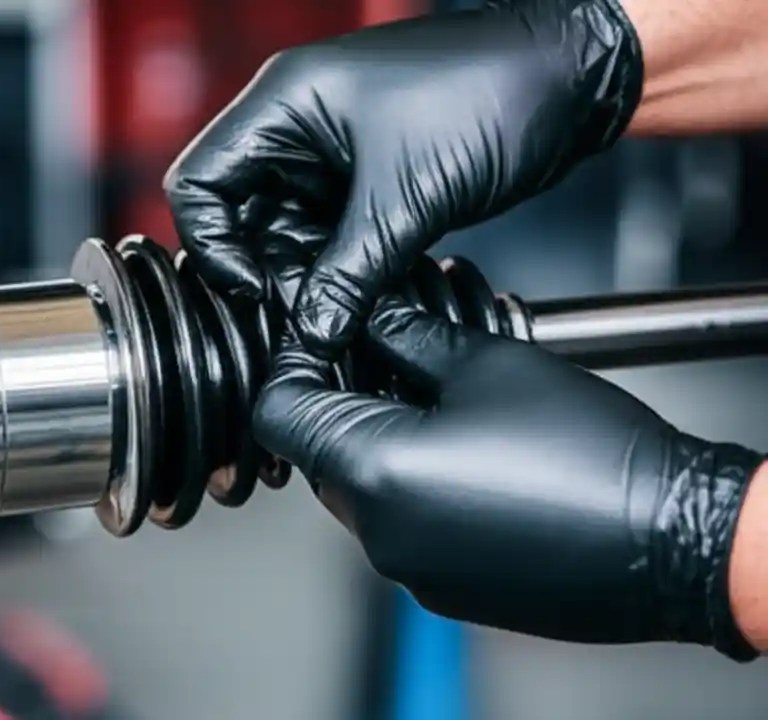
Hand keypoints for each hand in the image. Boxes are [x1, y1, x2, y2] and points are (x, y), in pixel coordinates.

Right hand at [164, 0, 641, 357]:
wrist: (574, 78)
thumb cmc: (492, 89)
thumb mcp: (407, 197)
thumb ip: (349, 273)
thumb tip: (310, 333)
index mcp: (284, 104)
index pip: (198, 181)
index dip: (212, 244)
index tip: (251, 288)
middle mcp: (297, 129)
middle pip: (240, 216)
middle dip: (267, 271)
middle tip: (300, 317)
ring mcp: (332, 156)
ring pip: (288, 236)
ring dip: (307, 280)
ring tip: (338, 317)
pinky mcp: (368, 182)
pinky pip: (332, 239)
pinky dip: (341, 274)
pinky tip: (362, 303)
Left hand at [254, 297, 761, 658]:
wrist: (671, 537)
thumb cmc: (588, 453)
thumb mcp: (485, 363)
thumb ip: (403, 334)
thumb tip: (364, 313)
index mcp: (372, 471)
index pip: (277, 411)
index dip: (292, 361)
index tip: (320, 334)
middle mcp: (377, 533)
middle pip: (313, 453)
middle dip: (338, 400)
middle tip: (385, 358)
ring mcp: (409, 568)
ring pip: (357, 491)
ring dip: (376, 443)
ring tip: (436, 402)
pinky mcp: (442, 588)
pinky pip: (399, 528)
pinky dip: (411, 487)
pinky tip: (466, 453)